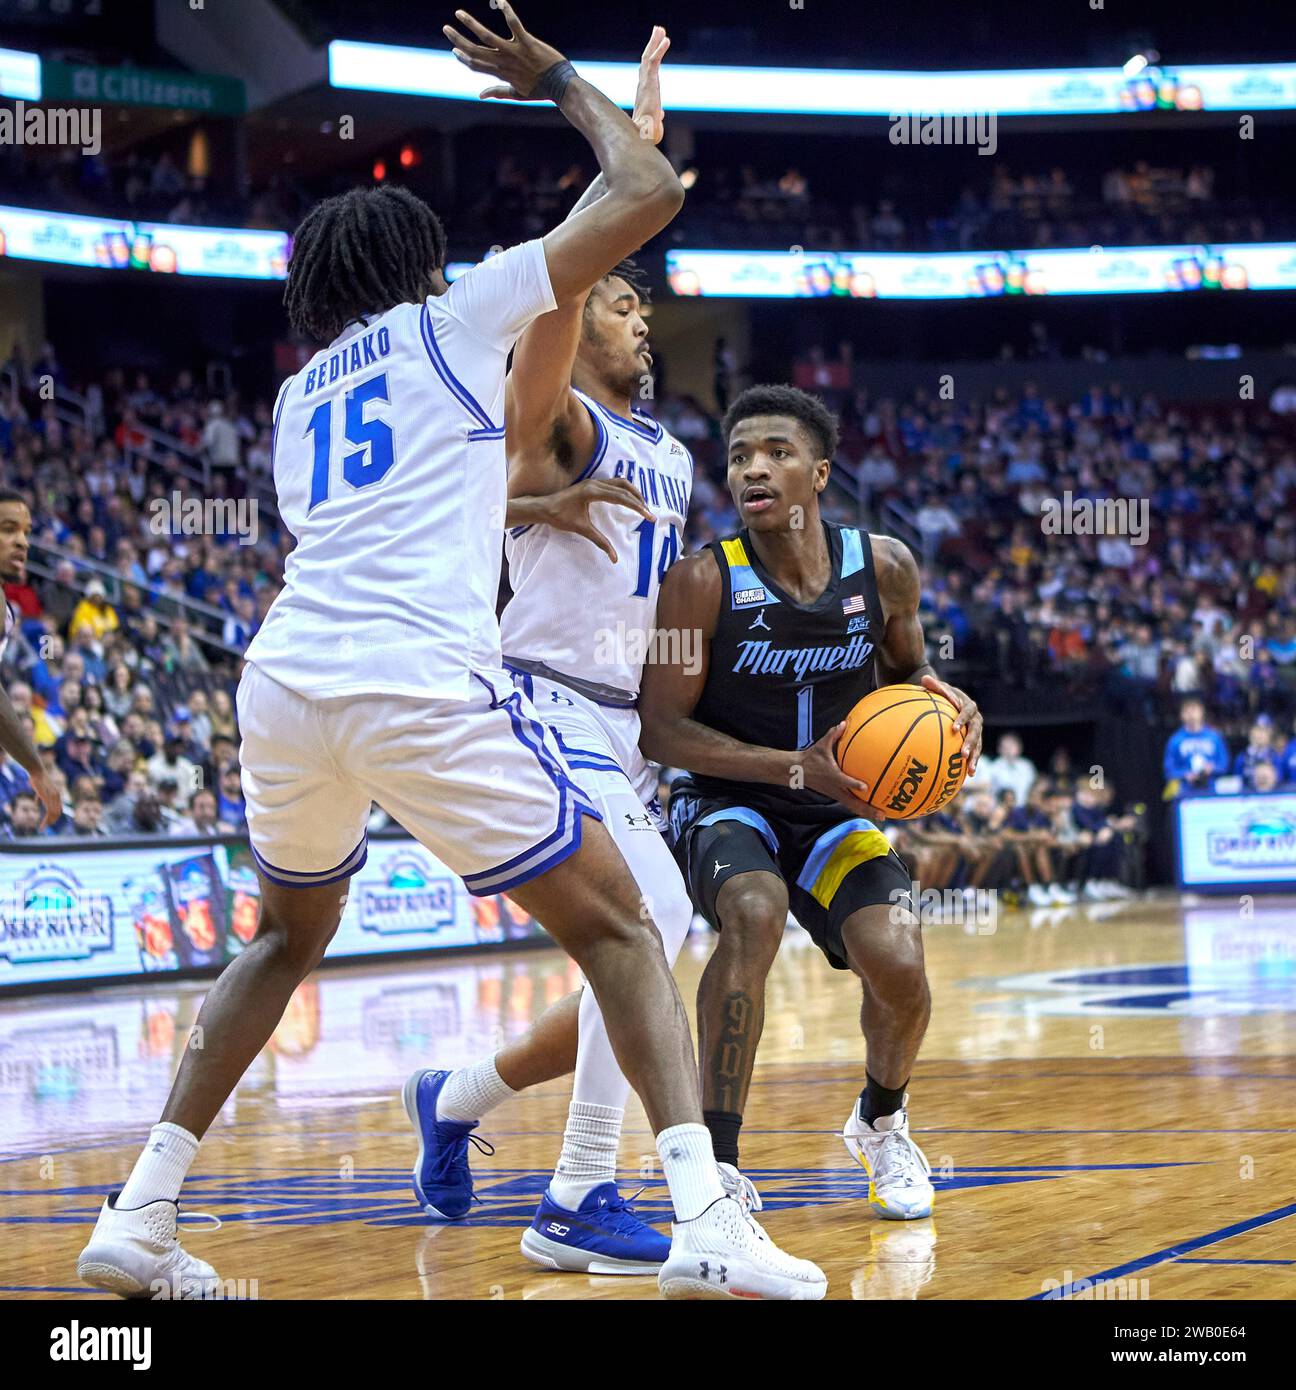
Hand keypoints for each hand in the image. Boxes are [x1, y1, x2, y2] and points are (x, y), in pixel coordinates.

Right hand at [29, 767, 62, 829]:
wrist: (37, 772)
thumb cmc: (37, 780)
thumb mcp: (40, 790)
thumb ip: (40, 797)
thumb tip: (37, 803)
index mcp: (56, 795)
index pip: (58, 809)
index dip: (54, 816)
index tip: (48, 822)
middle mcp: (57, 797)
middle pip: (58, 812)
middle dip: (52, 820)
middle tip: (45, 827)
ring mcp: (53, 797)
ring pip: (54, 813)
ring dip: (48, 822)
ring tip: (43, 828)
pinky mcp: (48, 797)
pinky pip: (49, 811)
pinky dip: (46, 819)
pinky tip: (43, 824)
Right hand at [443, 3, 567, 101]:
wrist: (560, 86)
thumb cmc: (540, 90)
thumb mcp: (517, 94)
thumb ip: (498, 92)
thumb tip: (480, 95)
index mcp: (501, 74)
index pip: (477, 65)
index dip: (464, 58)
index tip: (454, 49)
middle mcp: (504, 62)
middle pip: (476, 51)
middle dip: (459, 39)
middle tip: (446, 28)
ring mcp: (515, 52)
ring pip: (487, 37)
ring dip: (471, 24)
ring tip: (459, 13)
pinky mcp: (527, 42)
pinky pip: (514, 24)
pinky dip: (506, 11)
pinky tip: (499, 0)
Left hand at [539, 477, 652, 561]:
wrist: (542, 507)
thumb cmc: (559, 517)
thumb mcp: (581, 529)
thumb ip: (600, 541)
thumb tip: (614, 558)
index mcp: (593, 491)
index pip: (621, 497)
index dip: (637, 507)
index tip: (649, 516)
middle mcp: (595, 483)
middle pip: (624, 487)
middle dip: (639, 500)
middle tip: (649, 514)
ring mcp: (593, 482)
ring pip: (620, 483)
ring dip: (633, 493)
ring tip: (642, 506)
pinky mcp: (592, 484)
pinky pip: (614, 484)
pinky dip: (625, 491)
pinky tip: (629, 500)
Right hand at [633, 26, 669, 143]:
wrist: (644, 136)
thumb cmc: (647, 134)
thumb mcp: (655, 121)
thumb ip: (658, 114)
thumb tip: (661, 114)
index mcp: (645, 93)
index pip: (648, 72)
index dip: (651, 58)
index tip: (655, 48)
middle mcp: (644, 85)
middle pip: (647, 60)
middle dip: (652, 44)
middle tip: (658, 30)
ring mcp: (646, 83)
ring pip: (649, 57)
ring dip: (655, 42)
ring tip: (660, 29)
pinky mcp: (649, 82)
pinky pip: (654, 61)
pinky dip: (659, 49)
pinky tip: (666, 39)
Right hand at [798, 721, 874, 812]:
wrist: (798, 771)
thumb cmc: (811, 757)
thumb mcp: (821, 745)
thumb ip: (833, 734)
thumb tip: (844, 723)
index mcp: (833, 775)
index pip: (844, 781)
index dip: (854, 785)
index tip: (865, 788)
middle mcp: (836, 788)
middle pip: (853, 802)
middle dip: (868, 809)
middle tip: (882, 814)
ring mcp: (836, 794)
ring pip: (853, 806)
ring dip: (867, 812)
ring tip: (882, 816)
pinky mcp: (836, 796)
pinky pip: (851, 804)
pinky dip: (861, 809)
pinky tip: (872, 810)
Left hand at [922, 673, 982, 775]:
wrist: (951, 700)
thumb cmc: (941, 695)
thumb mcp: (937, 689)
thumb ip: (933, 686)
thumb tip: (924, 679)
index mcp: (968, 705)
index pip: (966, 711)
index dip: (961, 720)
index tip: (953, 729)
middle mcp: (976, 718)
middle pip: (976, 731)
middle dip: (970, 743)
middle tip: (963, 754)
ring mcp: (976, 730)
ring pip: (978, 744)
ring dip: (975, 756)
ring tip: (971, 770)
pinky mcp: (974, 740)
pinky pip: (975, 751)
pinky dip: (973, 762)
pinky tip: (969, 776)